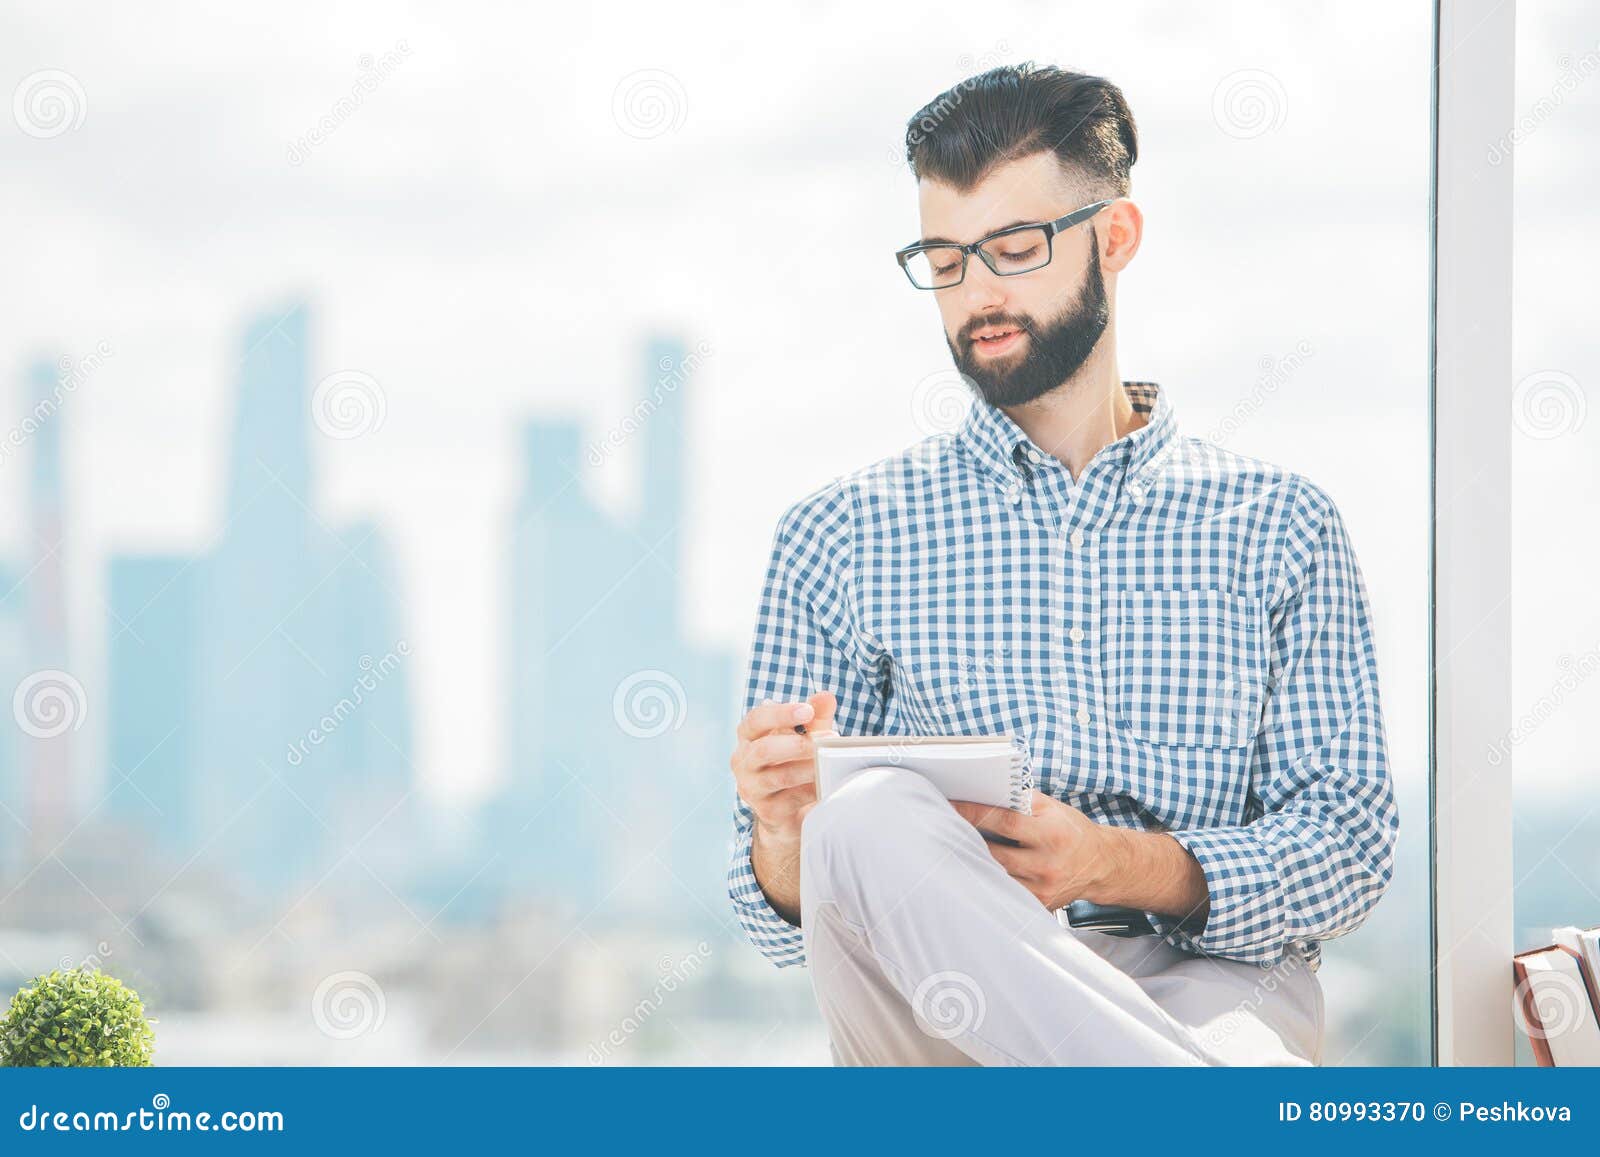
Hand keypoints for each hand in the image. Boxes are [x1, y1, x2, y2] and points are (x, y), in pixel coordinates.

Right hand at [729, 690, 837, 844]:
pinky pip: (792, 799)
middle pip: (763, 750)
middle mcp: (743, 762)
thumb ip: (815, 716)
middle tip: (828, 738)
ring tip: (830, 761)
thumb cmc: (793, 763)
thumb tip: (826, 697)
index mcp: (748, 737)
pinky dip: (812, 790)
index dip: (780, 713)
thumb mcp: (804, 736)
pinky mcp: (767, 811)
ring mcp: (752, 788)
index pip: (756, 720)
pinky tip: (827, 783)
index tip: (807, 710)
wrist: (785, 812)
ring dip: (808, 768)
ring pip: (779, 776)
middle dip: (797, 744)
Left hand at [949, 789, 1118, 910]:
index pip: (1005, 821)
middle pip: (995, 853)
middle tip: (939, 827)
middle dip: (966, 840)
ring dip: (971, 862)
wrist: (1100, 864)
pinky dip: (986, 881)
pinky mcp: (1039, 905)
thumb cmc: (1070, 830)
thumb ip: (1020, 801)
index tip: (949, 804)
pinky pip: (1005, 893)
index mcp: (1053, 833)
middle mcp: (1048, 863)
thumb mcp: (1052, 808)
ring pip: (995, 877)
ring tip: (949, 849)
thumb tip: (983, 792)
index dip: (974, 813)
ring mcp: (1043, 888)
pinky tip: (970, 871)